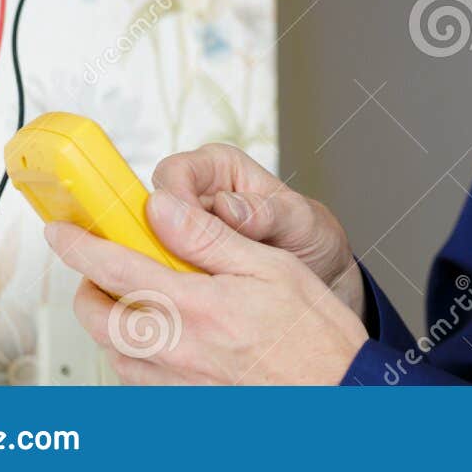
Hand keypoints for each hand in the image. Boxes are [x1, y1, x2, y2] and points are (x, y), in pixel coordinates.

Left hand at [46, 190, 369, 384]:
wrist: (335, 391)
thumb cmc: (313, 332)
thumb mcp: (270, 265)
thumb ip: (208, 237)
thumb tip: (161, 208)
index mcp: (194, 305)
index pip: (115, 266)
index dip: (79, 243)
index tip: (62, 229)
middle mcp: (175, 347)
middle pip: (97, 316)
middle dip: (87, 285)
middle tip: (102, 263)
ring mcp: (175, 380)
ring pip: (111, 349)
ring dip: (108, 318)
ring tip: (133, 295)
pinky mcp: (183, 401)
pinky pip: (136, 376)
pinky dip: (131, 350)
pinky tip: (159, 334)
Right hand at [151, 142, 363, 321]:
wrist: (321, 277)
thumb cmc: (311, 237)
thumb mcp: (300, 222)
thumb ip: (267, 212)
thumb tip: (228, 206)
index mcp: (220, 167)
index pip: (175, 173)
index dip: (172, 201)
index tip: (182, 233)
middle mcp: (196, 194)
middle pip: (150, 211)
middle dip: (160, 242)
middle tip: (183, 272)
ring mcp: (184, 233)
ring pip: (149, 246)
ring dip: (163, 270)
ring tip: (194, 292)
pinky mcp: (182, 264)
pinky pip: (160, 273)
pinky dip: (170, 288)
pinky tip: (189, 303)